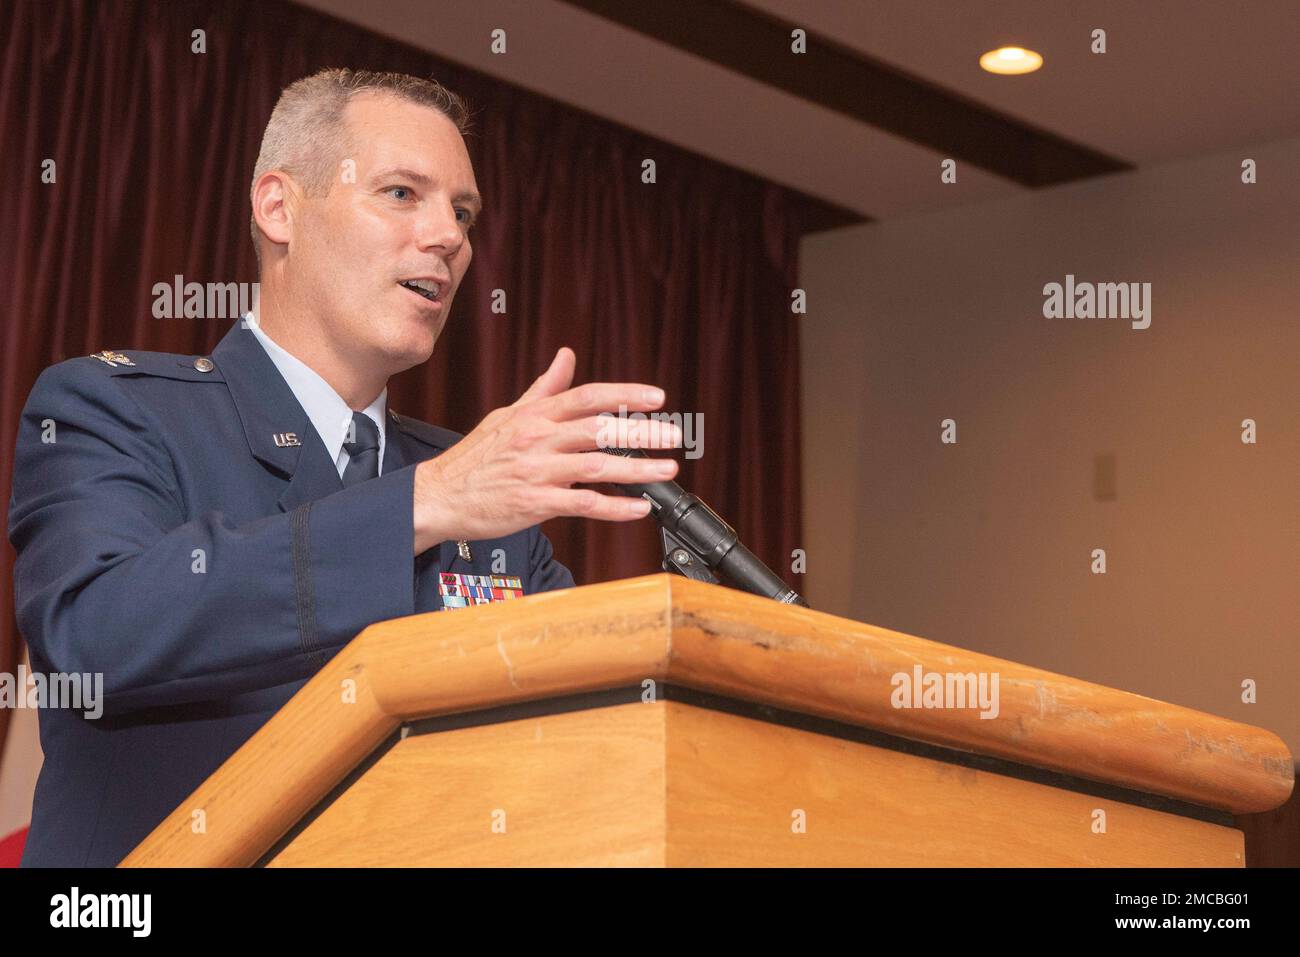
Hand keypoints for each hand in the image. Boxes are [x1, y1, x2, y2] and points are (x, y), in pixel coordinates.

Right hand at [411, 347, 680, 553]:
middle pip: (597, 429)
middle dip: (640, 431)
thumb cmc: (476, 457)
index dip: (625, 394)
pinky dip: (614, 507)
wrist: (440, 495)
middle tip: (673, 434)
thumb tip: (567, 356)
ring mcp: (537, 471)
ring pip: (595, 466)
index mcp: (535, 414)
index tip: (657, 397)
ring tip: (666, 469)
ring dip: (636, 468)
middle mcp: (537, 438)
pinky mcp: (535, 503)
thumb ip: (544, 387)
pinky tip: (638, 507)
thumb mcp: (508, 414)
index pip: (587, 396)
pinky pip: (582, 504)